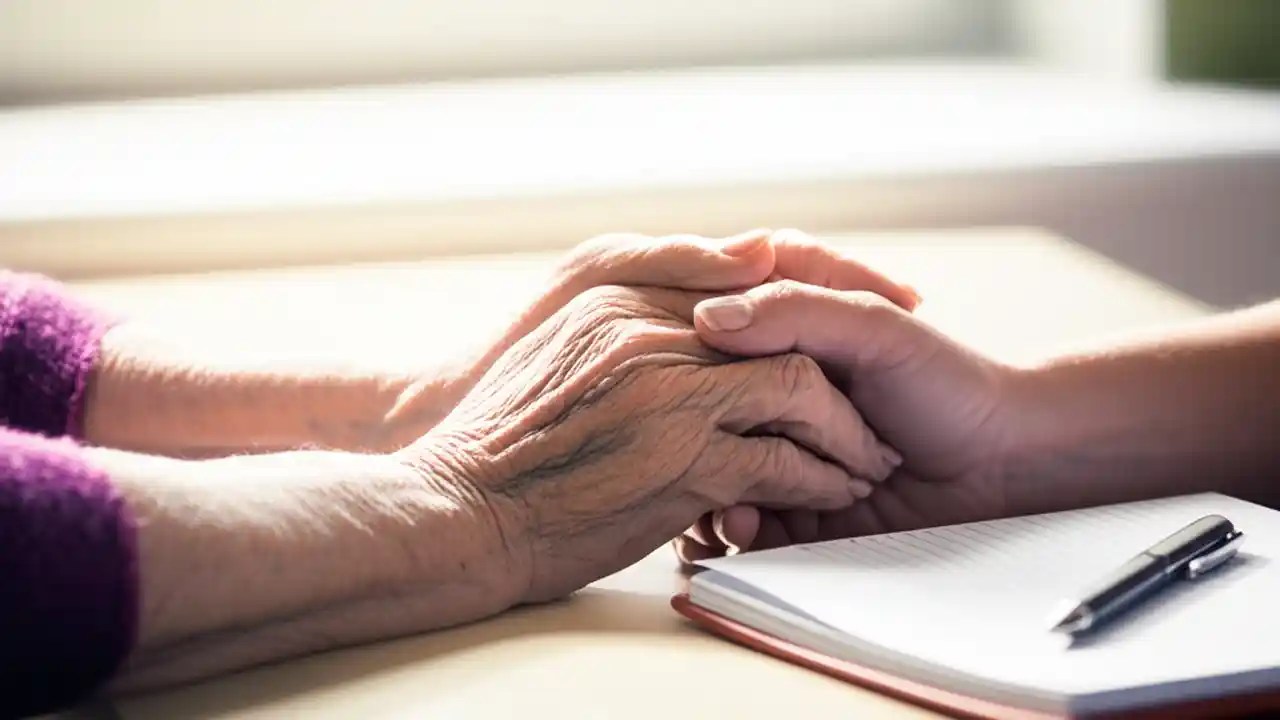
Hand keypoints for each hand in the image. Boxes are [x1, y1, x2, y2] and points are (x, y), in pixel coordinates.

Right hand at [380, 229, 918, 448]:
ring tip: (867, 457)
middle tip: (874, 403)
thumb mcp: (558, 345)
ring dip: (845, 429)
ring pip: (800, 388)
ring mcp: (670, 391)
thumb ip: (630, 315)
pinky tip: (833, 491)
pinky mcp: (683, 459)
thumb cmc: (501, 439)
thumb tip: (706, 309)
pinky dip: (819, 476)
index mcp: (619, 290)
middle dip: (846, 365)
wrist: (458, 507)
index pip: (749, 269)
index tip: (862, 307)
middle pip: (788, 324)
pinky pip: (783, 459)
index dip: (818, 286)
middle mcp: (651, 327)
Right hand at [675, 281, 1020, 562]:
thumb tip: (707, 318)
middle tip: (691, 465)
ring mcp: (786, 462)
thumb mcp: (873, 327)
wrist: (1008, 466)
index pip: (708, 354)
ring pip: (717, 480)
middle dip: (692, 448)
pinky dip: (737, 533)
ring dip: (710, 499)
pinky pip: (751, 528)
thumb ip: (795, 312)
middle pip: (703, 426)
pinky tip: (743, 532)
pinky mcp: (801, 515)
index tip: (667, 388)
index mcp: (784, 347)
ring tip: (726, 512)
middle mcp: (776, 406)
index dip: (682, 371)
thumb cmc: (948, 383)